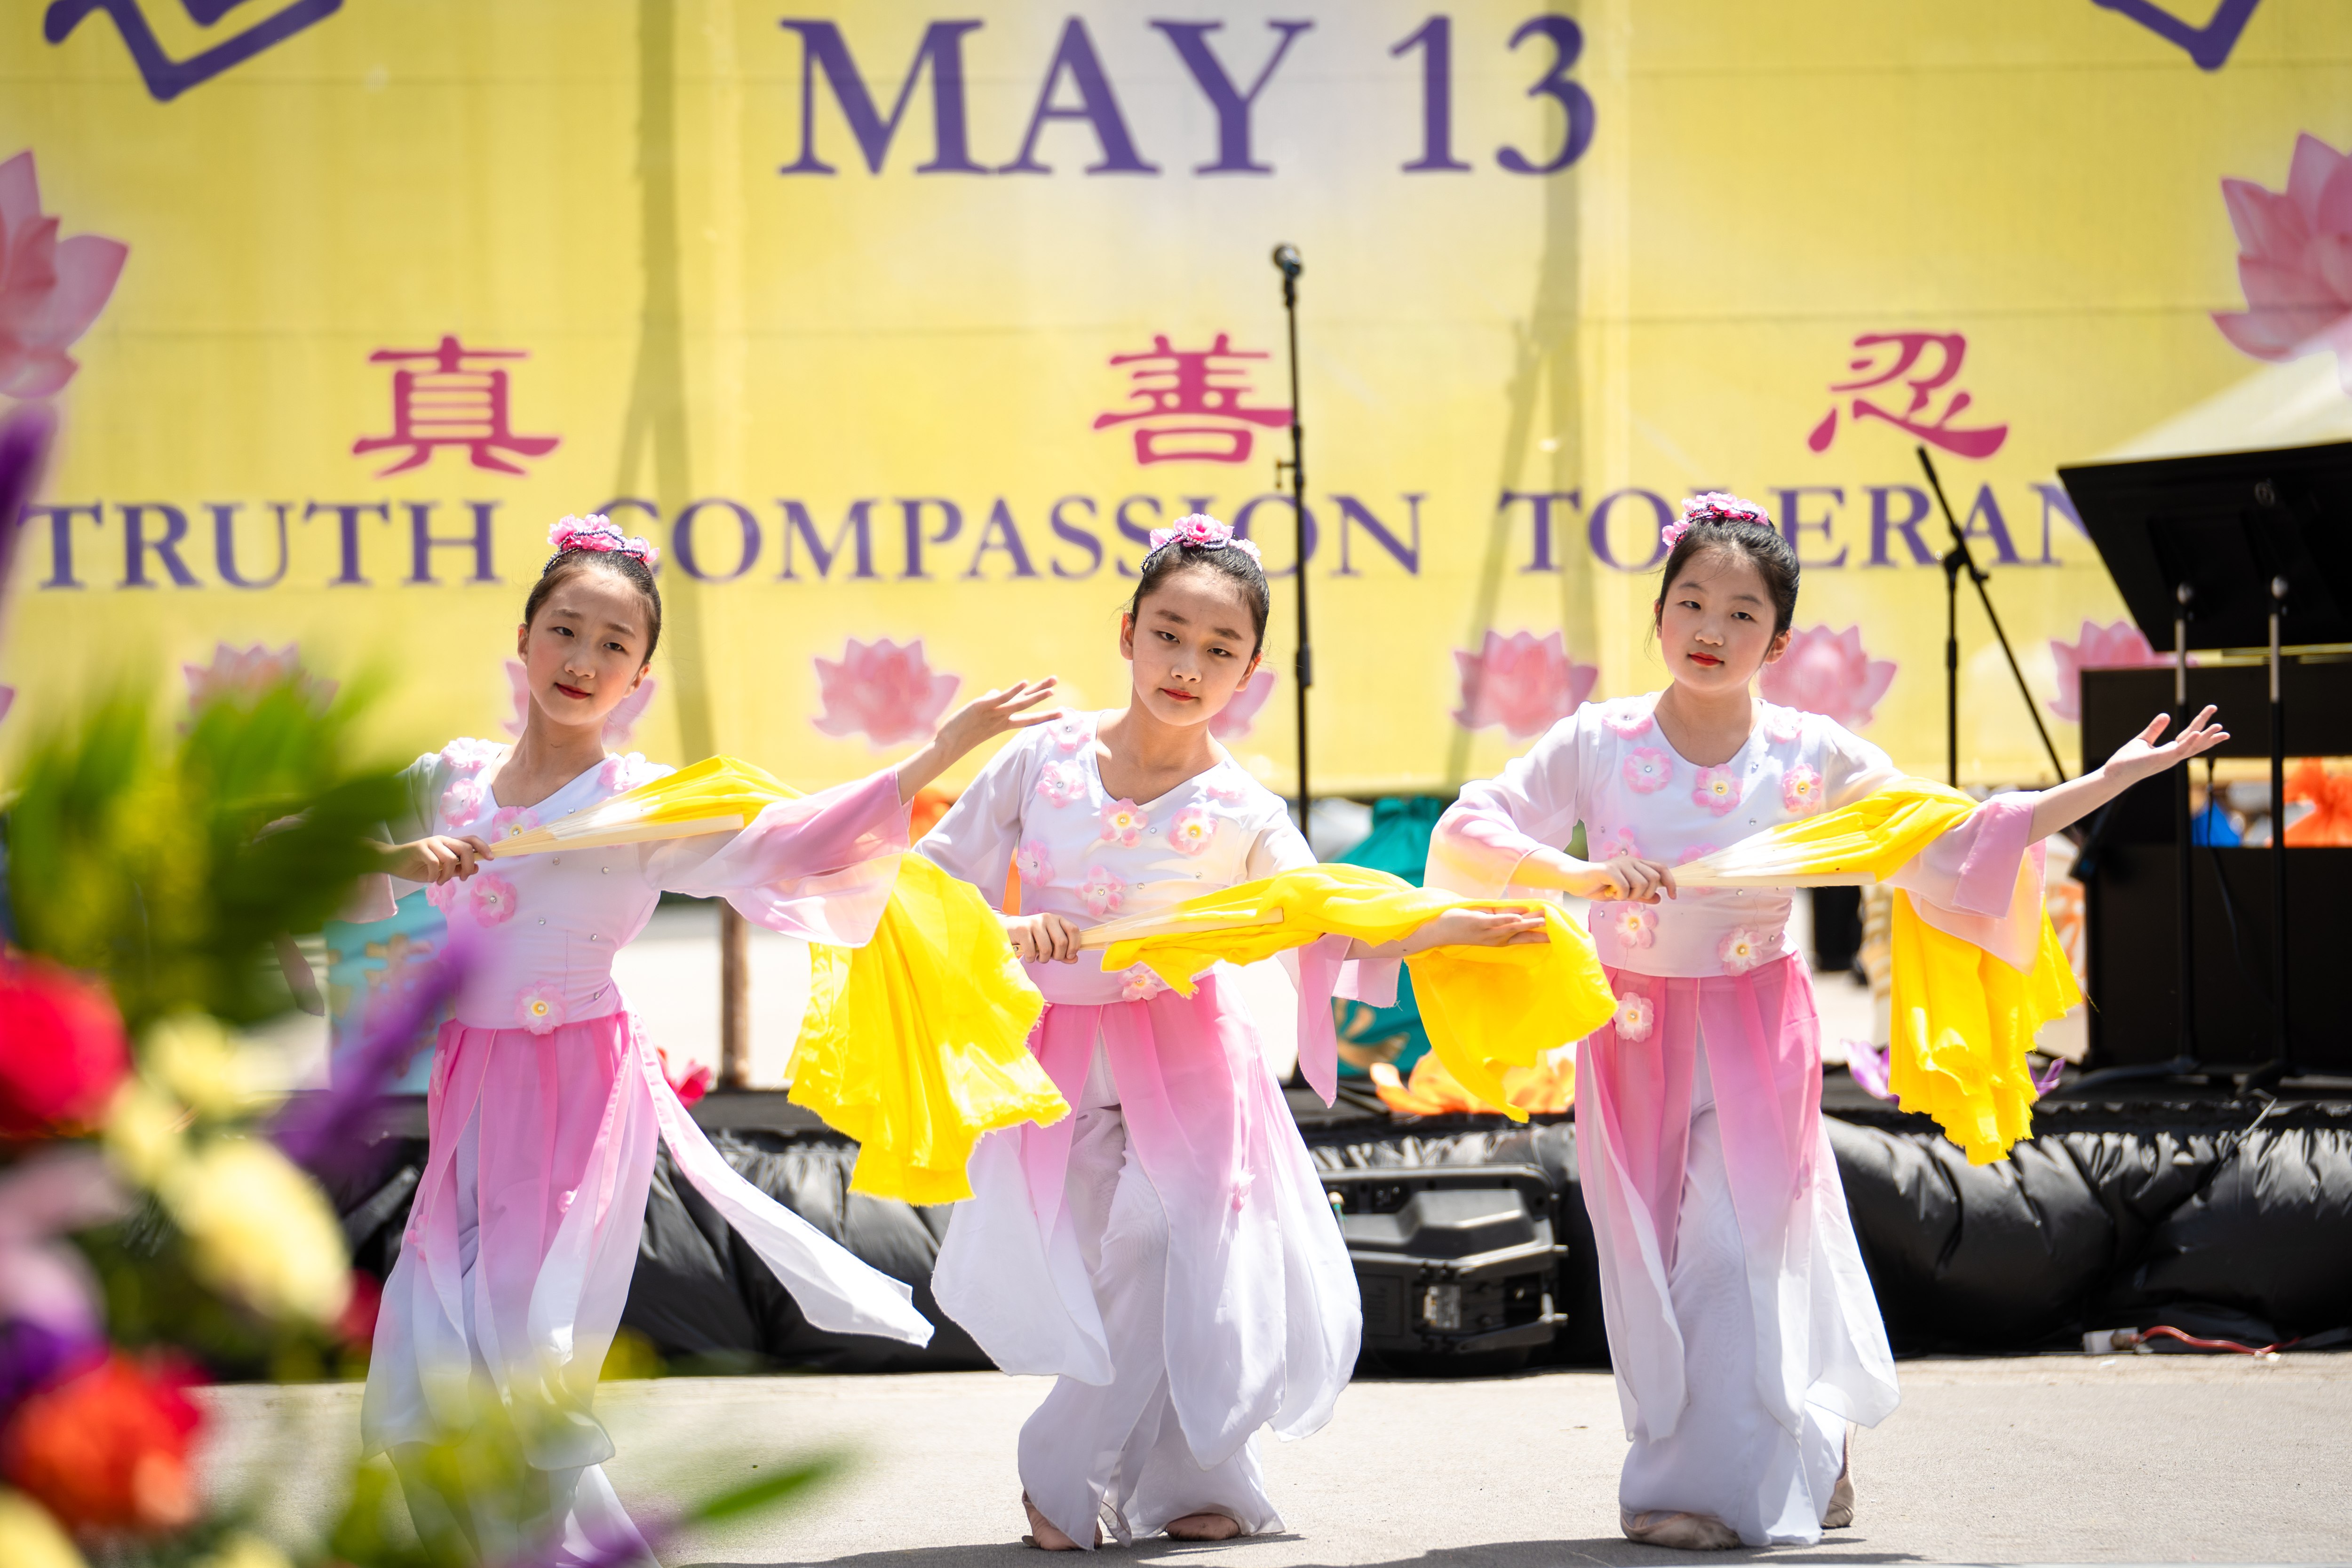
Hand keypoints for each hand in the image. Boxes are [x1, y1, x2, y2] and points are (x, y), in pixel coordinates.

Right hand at [384, 834, 491, 883]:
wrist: (394, 862)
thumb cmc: (419, 866)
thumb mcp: (442, 871)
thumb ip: (458, 868)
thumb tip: (476, 867)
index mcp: (450, 843)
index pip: (471, 840)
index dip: (483, 847)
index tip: (491, 859)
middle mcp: (443, 840)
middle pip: (466, 848)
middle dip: (468, 866)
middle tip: (463, 878)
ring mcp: (431, 843)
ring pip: (450, 858)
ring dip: (448, 875)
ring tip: (440, 881)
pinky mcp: (419, 848)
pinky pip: (434, 863)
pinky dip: (435, 875)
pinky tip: (431, 879)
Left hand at [935, 678, 1065, 756]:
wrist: (947, 745)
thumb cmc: (961, 732)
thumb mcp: (979, 715)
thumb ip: (991, 701)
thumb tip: (998, 691)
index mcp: (1003, 724)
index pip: (1029, 720)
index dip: (1045, 716)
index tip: (1062, 713)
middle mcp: (1001, 719)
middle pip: (1027, 706)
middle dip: (1043, 697)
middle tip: (1058, 688)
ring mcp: (993, 713)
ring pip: (1019, 703)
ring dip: (1036, 695)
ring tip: (1051, 688)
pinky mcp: (982, 707)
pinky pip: (1001, 698)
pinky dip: (1013, 691)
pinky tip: (1025, 682)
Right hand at [1005, 911, 1082, 963]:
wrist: (1008, 929)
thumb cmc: (1032, 938)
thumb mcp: (1050, 943)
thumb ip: (1063, 951)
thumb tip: (1074, 959)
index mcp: (1057, 919)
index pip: (1073, 930)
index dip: (1074, 946)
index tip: (1069, 956)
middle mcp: (1047, 918)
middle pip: (1062, 942)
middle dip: (1058, 956)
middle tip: (1050, 958)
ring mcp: (1034, 923)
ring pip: (1047, 949)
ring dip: (1044, 959)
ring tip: (1039, 957)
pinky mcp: (1022, 930)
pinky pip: (1032, 952)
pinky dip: (1031, 959)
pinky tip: (1028, 956)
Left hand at [1404, 907, 1550, 952]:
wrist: (1439, 929)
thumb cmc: (1464, 924)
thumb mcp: (1488, 921)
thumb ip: (1506, 916)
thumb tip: (1524, 912)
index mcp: (1499, 938)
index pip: (1525, 938)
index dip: (1542, 936)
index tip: (1559, 935)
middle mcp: (1496, 938)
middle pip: (1523, 934)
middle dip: (1541, 931)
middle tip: (1560, 929)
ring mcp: (1487, 931)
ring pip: (1512, 927)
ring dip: (1529, 923)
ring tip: (1545, 920)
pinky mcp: (1478, 923)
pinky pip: (1495, 922)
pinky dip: (1507, 920)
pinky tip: (1520, 918)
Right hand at [1568, 855, 1676, 903]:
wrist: (1574, 879)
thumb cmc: (1598, 885)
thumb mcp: (1623, 894)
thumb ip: (1641, 895)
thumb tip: (1659, 899)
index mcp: (1636, 864)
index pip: (1661, 869)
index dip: (1671, 882)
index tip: (1673, 896)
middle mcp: (1630, 861)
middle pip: (1654, 878)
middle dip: (1646, 893)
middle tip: (1631, 897)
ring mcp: (1619, 864)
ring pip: (1641, 883)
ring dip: (1632, 895)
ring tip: (1618, 894)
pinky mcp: (1608, 870)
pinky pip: (1624, 886)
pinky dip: (1620, 895)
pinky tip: (1610, 893)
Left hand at [2102, 706, 2229, 786]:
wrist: (2114, 774)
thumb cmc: (2127, 760)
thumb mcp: (2143, 740)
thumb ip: (2155, 729)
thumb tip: (2165, 715)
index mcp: (2170, 750)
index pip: (2190, 735)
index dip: (2201, 724)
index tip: (2213, 712)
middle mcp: (2173, 756)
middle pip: (2196, 742)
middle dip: (2210, 732)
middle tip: (2223, 724)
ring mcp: (2168, 759)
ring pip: (2192, 747)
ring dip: (2205, 737)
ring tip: (2219, 726)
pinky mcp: (2160, 759)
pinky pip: (2178, 750)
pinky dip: (2189, 742)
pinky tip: (2198, 733)